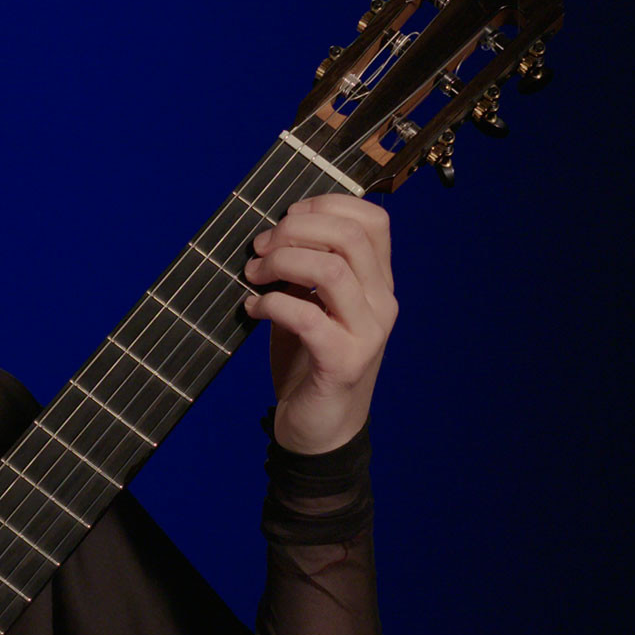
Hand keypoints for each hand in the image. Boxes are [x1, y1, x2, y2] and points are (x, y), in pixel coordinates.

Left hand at [241, 194, 396, 453]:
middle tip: (259, 249)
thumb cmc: (311, 360)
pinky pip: (306, 315)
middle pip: (348, 235)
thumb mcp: (313, 305)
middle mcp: (381, 302)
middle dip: (293, 231)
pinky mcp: (344, 362)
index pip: (373, 219)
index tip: (286, 218)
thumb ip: (306, 268)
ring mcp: (367, 332)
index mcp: (378, 282)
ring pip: (330, 269)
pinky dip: (270, 304)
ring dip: (280, 263)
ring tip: (253, 276)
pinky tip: (252, 309)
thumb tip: (273, 232)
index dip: (325, 205)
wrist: (321, 429)